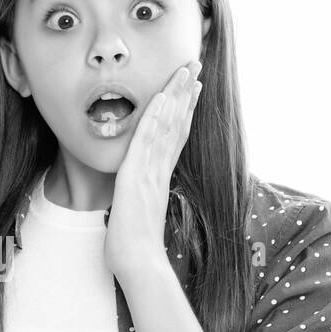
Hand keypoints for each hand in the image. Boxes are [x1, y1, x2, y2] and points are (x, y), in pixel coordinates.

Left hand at [103, 59, 202, 279]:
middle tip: (196, 67)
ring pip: (166, 126)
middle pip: (177, 124)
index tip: (193, 90)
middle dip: (186, 94)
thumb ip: (140, 204)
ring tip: (186, 70)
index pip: (176, 138)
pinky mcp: (137, 176)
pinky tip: (160, 97)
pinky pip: (147, 140)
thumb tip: (137, 204)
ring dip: (176, 96)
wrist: (137, 264)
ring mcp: (150, 172)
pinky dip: (154, 117)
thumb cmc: (135, 249)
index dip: (185, 112)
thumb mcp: (137, 218)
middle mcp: (159, 171)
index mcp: (160, 179)